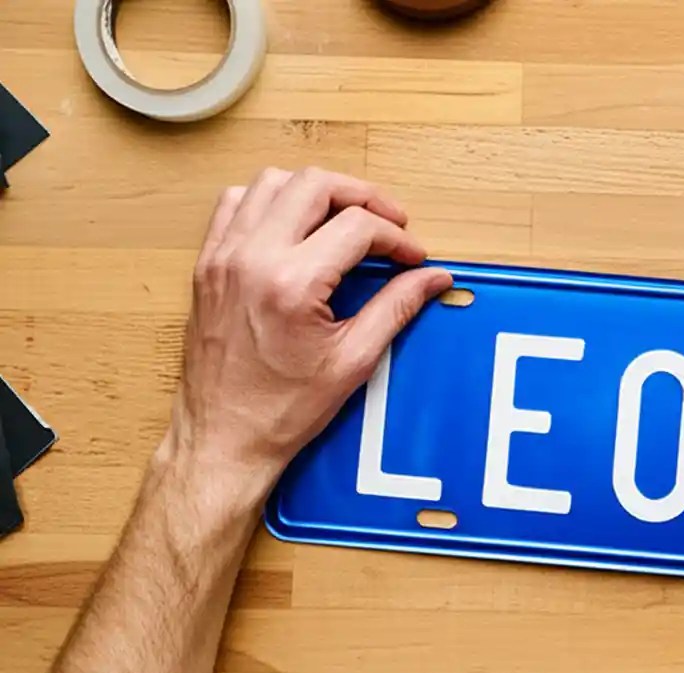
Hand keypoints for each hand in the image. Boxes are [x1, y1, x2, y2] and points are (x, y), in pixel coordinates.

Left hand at [161, 167, 451, 510]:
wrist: (223, 437)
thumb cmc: (282, 410)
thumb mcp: (354, 360)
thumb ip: (397, 307)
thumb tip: (434, 278)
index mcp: (291, 284)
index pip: (357, 227)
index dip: (396, 238)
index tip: (412, 258)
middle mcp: (251, 259)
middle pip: (315, 185)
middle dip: (362, 197)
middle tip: (389, 224)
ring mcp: (222, 257)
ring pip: (273, 182)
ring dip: (316, 192)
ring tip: (345, 219)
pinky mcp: (207, 264)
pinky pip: (235, 203)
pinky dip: (271, 201)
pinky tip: (296, 227)